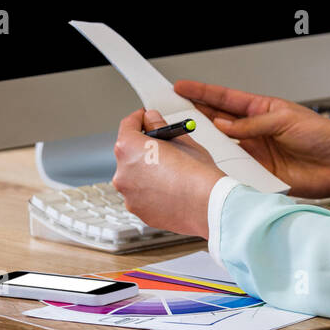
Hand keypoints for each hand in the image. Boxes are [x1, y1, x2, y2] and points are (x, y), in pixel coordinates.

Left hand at [111, 108, 223, 239]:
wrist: (207, 205)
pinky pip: (140, 195)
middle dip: (143, 148)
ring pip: (134, 176)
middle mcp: (122, 172)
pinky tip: (169, 189)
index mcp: (130, 148)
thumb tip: (152, 119)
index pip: (127, 125)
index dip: (139, 119)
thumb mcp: (180, 139)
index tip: (145, 119)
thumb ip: (160, 126)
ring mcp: (128, 195)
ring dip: (146, 171)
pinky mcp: (138, 211)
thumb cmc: (196, 173)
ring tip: (170, 171)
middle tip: (162, 146)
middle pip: (129, 153)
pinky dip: (150, 191)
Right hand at [171, 80, 329, 198]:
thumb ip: (253, 124)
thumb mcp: (284, 120)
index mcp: (261, 109)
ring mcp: (255, 152)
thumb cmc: (322, 135)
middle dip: (196, 115)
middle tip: (174, 113)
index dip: (202, 92)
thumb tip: (224, 125)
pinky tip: (210, 164)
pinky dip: (222, 167)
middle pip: (218, 121)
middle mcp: (255, 129)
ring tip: (187, 139)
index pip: (225, 98)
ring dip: (207, 143)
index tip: (181, 87)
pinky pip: (234, 169)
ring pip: (222, 146)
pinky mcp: (259, 173)